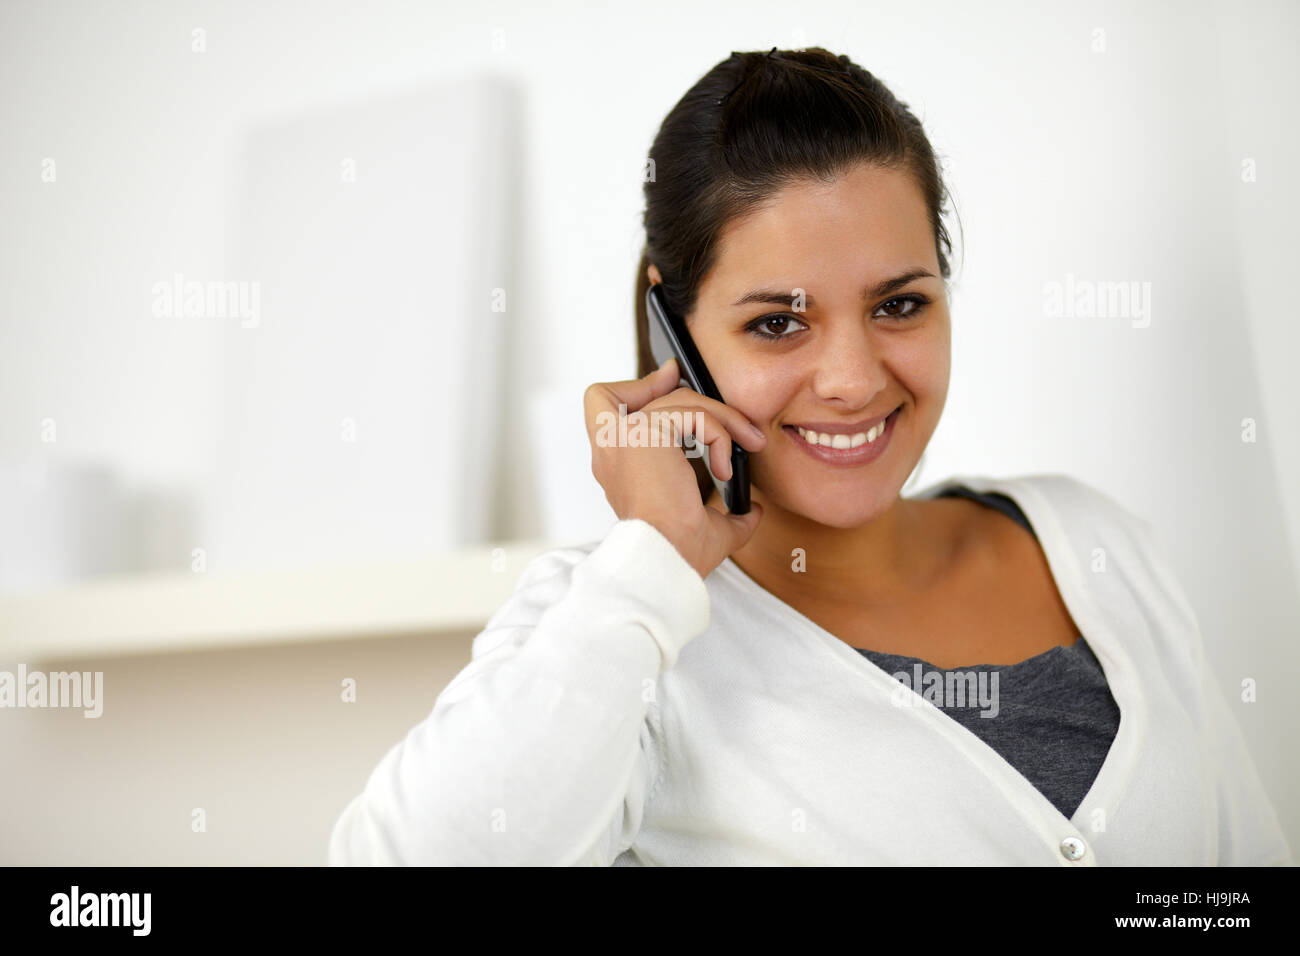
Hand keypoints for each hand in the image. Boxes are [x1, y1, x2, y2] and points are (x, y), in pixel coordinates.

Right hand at [584, 358, 766, 578]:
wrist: (665, 560)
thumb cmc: (675, 554)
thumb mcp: (707, 528)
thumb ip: (726, 514)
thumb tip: (751, 510)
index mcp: (618, 467)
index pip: (608, 407)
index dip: (638, 387)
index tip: (670, 380)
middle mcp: (612, 449)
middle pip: (639, 392)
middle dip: (675, 384)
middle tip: (715, 399)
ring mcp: (622, 438)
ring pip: (677, 400)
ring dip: (722, 417)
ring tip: (748, 441)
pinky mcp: (644, 433)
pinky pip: (692, 413)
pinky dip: (719, 433)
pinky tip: (725, 465)